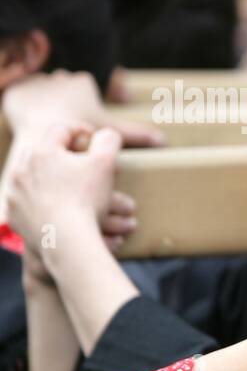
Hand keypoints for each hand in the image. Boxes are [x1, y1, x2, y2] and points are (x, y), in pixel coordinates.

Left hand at [1, 69, 164, 146]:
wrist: (38, 144)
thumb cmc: (79, 140)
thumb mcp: (114, 135)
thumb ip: (138, 135)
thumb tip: (165, 139)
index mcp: (84, 82)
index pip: (89, 91)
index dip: (90, 110)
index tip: (88, 126)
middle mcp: (60, 76)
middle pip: (67, 93)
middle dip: (70, 109)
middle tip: (71, 133)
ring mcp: (37, 81)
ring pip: (44, 96)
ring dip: (48, 110)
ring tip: (52, 132)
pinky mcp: (14, 90)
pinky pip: (22, 98)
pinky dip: (27, 111)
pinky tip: (33, 127)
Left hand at [5, 122, 121, 247]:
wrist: (65, 240)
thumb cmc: (86, 200)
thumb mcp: (106, 164)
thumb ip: (109, 140)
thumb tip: (106, 134)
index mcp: (42, 151)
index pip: (61, 130)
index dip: (81, 131)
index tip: (94, 139)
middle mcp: (21, 168)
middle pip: (43, 152)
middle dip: (63, 154)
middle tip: (82, 162)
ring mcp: (14, 192)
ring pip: (31, 176)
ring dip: (50, 177)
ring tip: (69, 185)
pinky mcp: (14, 213)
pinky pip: (26, 201)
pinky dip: (40, 200)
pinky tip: (57, 206)